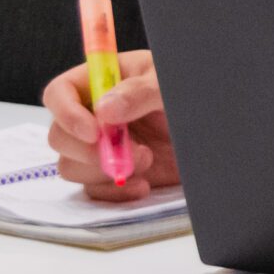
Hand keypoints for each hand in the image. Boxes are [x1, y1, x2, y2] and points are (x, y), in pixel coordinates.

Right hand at [41, 49, 180, 201]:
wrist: (214, 134)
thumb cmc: (188, 96)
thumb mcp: (167, 85)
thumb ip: (139, 92)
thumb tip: (103, 110)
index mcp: (101, 81)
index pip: (59, 93)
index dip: (66, 113)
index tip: (94, 131)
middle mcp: (92, 115)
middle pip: (59, 136)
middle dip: (89, 150)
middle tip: (130, 151)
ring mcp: (99, 146)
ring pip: (71, 166)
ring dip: (104, 170)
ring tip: (147, 160)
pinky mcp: (110, 174)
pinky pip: (92, 190)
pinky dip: (114, 192)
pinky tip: (143, 185)